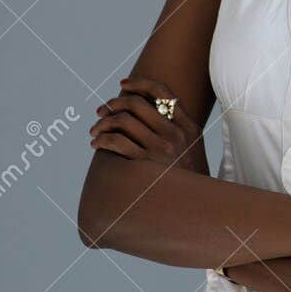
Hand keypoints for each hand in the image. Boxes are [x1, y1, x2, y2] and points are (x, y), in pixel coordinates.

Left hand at [88, 76, 205, 173]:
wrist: (194, 208)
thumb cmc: (188, 178)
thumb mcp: (193, 149)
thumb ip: (177, 128)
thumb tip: (152, 109)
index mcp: (188, 127)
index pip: (162, 92)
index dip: (139, 83)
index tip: (122, 85)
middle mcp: (175, 134)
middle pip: (137, 103)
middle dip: (114, 103)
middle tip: (102, 111)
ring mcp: (161, 149)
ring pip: (123, 120)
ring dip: (103, 122)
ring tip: (96, 130)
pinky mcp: (145, 164)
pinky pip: (116, 142)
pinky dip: (102, 139)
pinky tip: (97, 144)